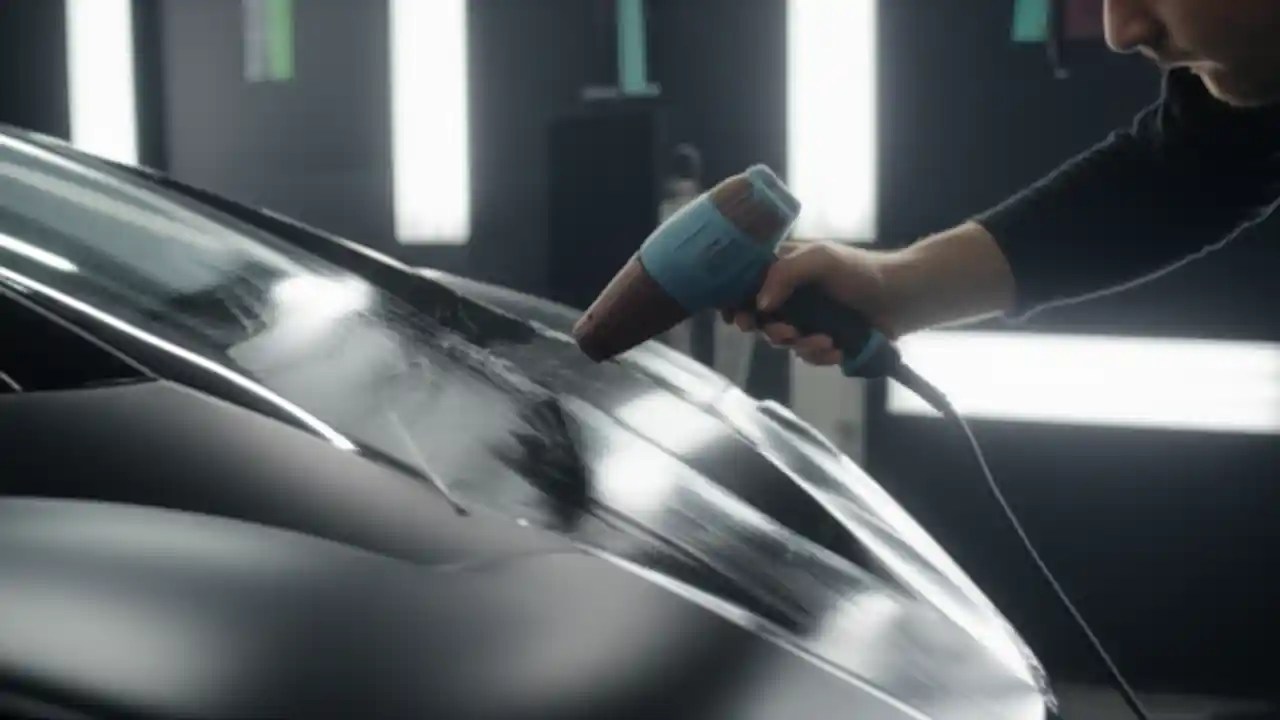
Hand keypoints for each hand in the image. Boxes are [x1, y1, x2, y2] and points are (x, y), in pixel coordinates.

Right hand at [721, 240, 902, 367]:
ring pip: (783, 342)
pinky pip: (807, 356)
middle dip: (770, 330)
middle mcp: (790, 296)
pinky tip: (836, 348)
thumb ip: (783, 274)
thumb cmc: (861, 270)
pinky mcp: (823, 341)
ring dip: (800, 344)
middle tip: (785, 332)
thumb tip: (760, 304)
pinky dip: (819, 355)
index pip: (746, 286)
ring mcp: (806, 320)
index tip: (737, 317)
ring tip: (823, 339)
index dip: (736, 303)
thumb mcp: (819, 260)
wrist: (901, 298)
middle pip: (760, 319)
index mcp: (784, 270)